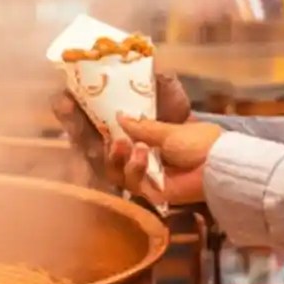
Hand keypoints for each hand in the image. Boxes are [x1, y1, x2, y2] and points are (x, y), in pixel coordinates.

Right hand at [50, 72, 191, 188]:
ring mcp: (128, 168)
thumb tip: (121, 107)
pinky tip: (142, 156)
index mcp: (123, 121)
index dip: (70, 108)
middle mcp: (120, 144)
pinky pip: (126, 181)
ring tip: (122, 143)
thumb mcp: (171, 102)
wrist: (217, 160)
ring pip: (102, 164)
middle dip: (75, 131)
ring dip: (109, 153)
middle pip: (83, 140)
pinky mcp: (141, 188)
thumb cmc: (194, 131)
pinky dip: (132, 168)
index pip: (86, 113)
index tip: (65, 101)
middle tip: (76, 125)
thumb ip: (149, 95)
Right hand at [114, 115, 223, 204]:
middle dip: (114, 153)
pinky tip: (140, 156)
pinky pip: (135, 185)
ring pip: (123, 176)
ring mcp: (153, 180)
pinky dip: (134, 170)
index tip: (109, 131)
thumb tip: (119, 115)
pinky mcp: (154, 195)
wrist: (218, 165)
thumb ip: (142, 127)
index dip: (116, 140)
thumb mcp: (168, 131)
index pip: (128, 145)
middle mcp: (153, 163)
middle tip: (116, 142)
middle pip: (121, 164)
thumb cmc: (198, 142)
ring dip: (122, 160)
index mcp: (158, 145)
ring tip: (128, 146)